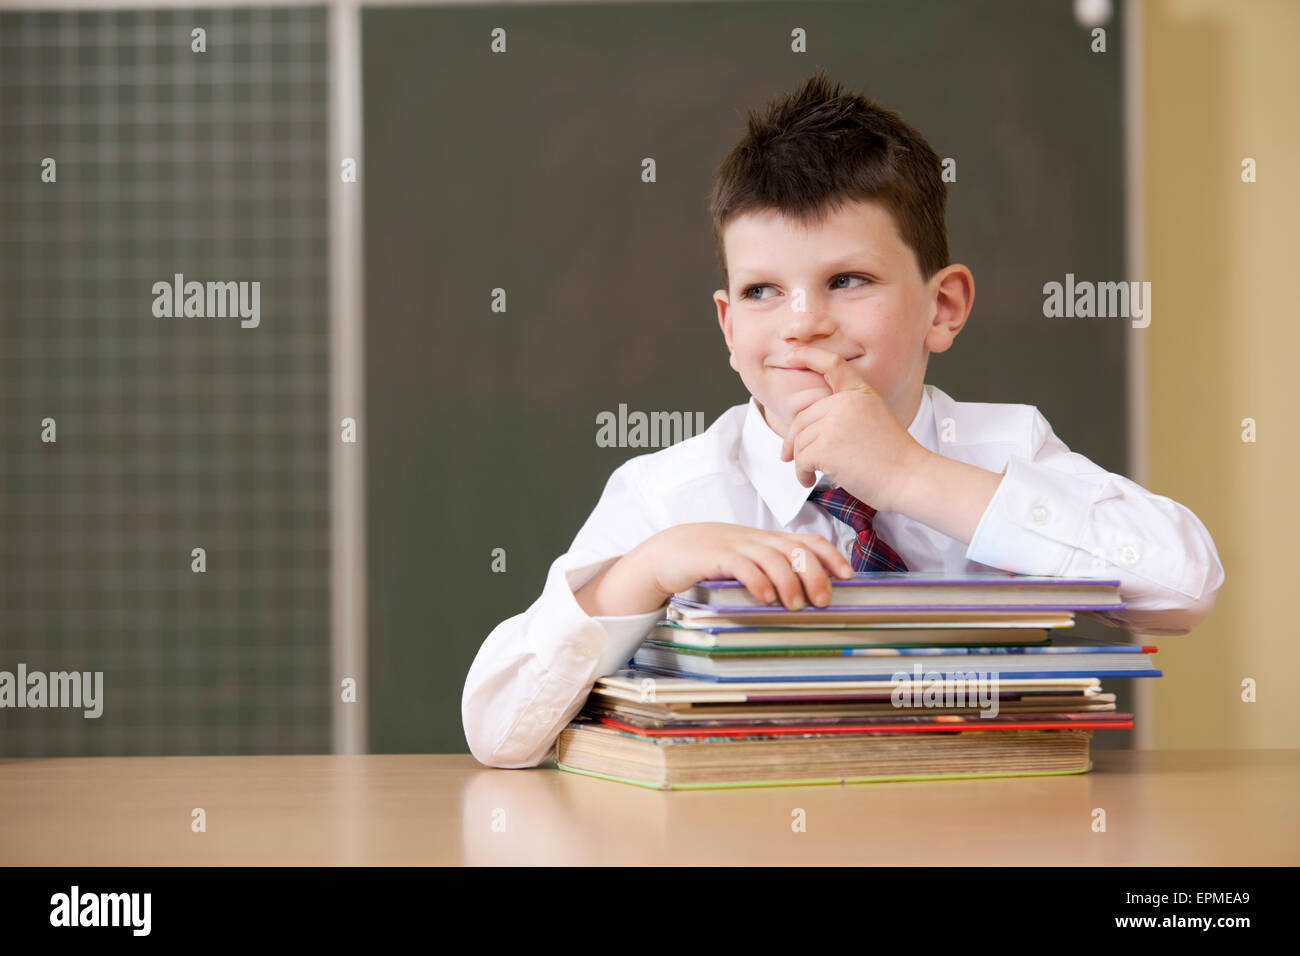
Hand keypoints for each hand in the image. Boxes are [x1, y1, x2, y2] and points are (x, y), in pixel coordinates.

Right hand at [638, 522, 854, 609]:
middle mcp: (756, 540)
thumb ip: (770, 571)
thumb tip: (804, 598)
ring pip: (772, 558)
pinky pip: (741, 566)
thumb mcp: (746, 561)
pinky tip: (765, 597)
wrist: (667, 553)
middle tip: (823, 601)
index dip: (831, 556)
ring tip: (795, 606)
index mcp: (767, 540)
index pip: (807, 541)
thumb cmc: (711, 561)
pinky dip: (757, 581)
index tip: (848, 576)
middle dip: (815, 574)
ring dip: (788, 582)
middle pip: (795, 549)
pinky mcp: (715, 557)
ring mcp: (736, 546)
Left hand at [778, 344, 928, 511]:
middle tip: (791, 458)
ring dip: (801, 462)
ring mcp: (835, 423)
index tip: (791, 354)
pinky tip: (810, 479)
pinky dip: (801, 473)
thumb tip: (803, 429)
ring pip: (799, 441)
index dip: (809, 355)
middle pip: (802, 418)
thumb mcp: (873, 420)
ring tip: (812, 473)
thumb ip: (844, 414)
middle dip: (794, 441)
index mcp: (860, 393)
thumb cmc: (893, 457)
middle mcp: (846, 403)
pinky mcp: (826, 447)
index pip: (833, 365)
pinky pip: (801, 460)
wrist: (910, 478)